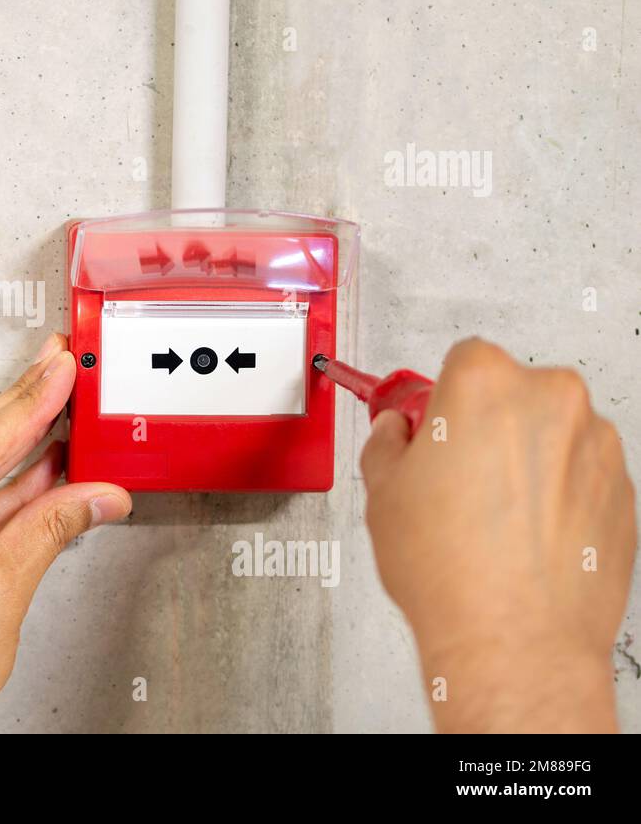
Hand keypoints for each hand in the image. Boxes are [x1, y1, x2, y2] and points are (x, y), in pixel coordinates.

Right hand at [361, 338, 636, 731]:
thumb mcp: (382, 492)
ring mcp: (596, 445)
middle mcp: (551, 401)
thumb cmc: (453, 569)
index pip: (463, 359)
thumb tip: (396, 435)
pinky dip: (557, 495)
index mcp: (486, 382)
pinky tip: (521, 536)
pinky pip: (581, 476)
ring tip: (487, 517)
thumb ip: (387, 443)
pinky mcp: (623, 490)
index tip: (429, 425)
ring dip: (525, 460)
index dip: (440, 399)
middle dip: (484, 426)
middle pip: (512, 393)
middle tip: (452, 477)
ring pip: (550, 434)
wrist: (514, 638)